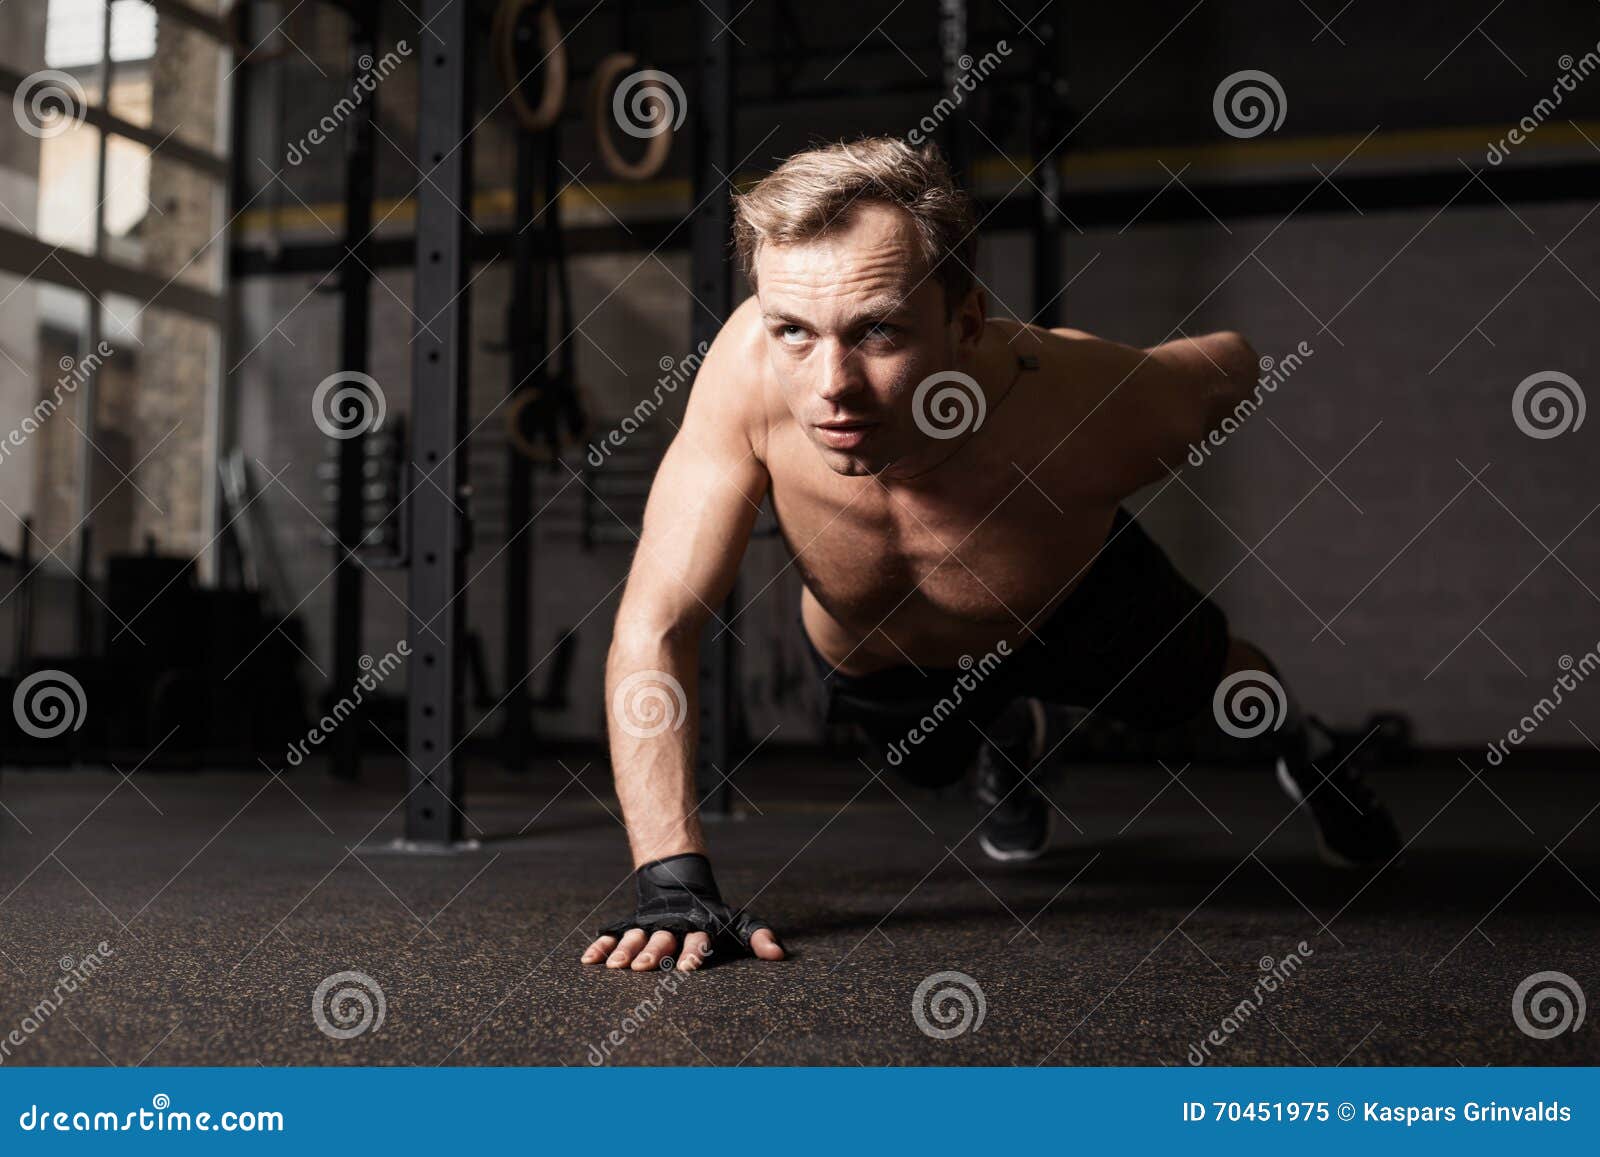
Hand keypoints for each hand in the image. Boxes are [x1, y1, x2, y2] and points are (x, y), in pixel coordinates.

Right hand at [581, 926, 784, 970]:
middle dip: (652, 954)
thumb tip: (779, 954)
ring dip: (626, 951)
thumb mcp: (738, 922)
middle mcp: (672, 927)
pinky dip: (602, 945)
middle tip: (642, 968)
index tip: (687, 968)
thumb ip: (759, 936)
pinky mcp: (630, 925)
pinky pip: (613, 934)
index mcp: (699, 928)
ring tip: (616, 966)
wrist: (679, 881)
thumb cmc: (712, 913)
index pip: (697, 940)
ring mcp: (649, 925)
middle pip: (662, 940)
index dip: (692, 952)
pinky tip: (590, 959)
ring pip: (636, 938)